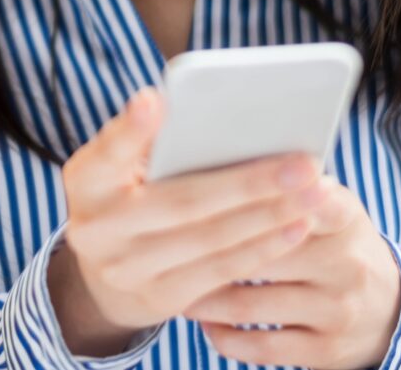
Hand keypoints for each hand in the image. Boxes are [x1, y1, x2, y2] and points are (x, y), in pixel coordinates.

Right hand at [47, 86, 331, 356]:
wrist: (104, 274)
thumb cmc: (126, 194)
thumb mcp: (119, 166)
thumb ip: (150, 143)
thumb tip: (208, 113)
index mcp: (86, 180)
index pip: (107, 150)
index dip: (130, 129)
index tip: (155, 100)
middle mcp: (97, 228)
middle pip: (181, 203)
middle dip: (249, 183)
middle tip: (303, 163)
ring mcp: (127, 270)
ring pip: (210, 240)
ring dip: (270, 216)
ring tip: (315, 192)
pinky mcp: (159, 300)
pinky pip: (221, 272)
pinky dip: (263, 247)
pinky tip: (297, 226)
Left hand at [185, 178, 400, 368]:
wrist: (390, 310)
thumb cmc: (335, 244)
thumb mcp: (331, 209)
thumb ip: (288, 189)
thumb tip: (218, 165)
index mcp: (345, 217)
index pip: (299, 200)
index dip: (254, 197)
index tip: (204, 194)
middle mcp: (346, 263)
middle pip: (260, 254)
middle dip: (206, 251)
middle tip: (162, 246)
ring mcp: (337, 310)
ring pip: (250, 304)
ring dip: (203, 297)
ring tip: (171, 284)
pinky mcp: (325, 351)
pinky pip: (261, 347)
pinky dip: (224, 335)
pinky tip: (203, 323)